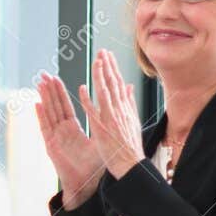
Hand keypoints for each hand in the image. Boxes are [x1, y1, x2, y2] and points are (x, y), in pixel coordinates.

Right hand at [35, 74, 103, 208]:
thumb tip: (113, 109)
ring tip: (40, 83)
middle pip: (55, 107)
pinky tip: (37, 103)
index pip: (65, 107)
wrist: (86, 183)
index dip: (60, 93)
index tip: (56, 78)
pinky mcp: (51, 146)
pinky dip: (41, 115)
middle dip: (50, 91)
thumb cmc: (93, 165)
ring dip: (44, 98)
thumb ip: (103, 122)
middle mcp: (61, 132)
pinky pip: (45, 127)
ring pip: (49, 113)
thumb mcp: (100, 139)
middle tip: (44, 75)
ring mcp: (55, 138)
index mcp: (72, 130)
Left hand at [77, 49, 145, 179]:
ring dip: (100, 76)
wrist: (131, 164)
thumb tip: (129, 86)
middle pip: (112, 84)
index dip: (112, 68)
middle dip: (107, 66)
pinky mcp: (101, 128)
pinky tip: (82, 88)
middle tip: (102, 51)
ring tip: (97, 61)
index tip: (108, 55)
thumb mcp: (133, 120)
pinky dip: (88, 100)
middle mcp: (119, 110)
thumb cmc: (130, 145)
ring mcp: (110, 119)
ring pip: (104, 93)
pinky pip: (93, 112)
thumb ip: (129, 102)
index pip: (118, 83)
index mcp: (125, 108)